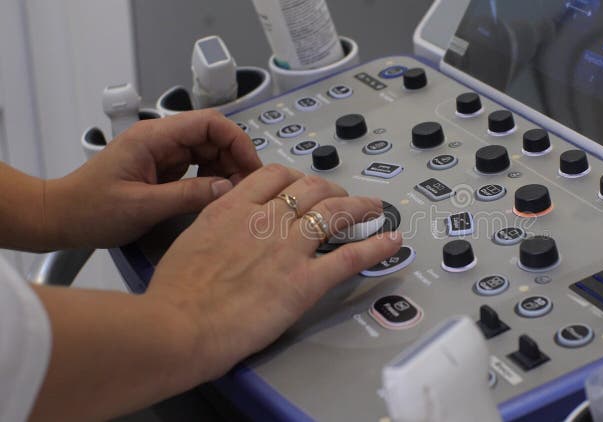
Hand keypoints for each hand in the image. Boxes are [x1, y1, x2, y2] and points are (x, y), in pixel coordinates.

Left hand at [44, 110, 261, 248]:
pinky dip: (213, 179)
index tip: (251, 167)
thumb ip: (189, 196)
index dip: (237, 141)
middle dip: (236, 158)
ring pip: (209, 151)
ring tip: (236, 194)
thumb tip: (228, 189)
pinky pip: (198, 167)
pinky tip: (219, 196)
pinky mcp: (162, 168)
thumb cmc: (90, 209)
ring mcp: (162, 153)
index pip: (210, 122)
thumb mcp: (143, 206)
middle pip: (213, 136)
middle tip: (248, 187)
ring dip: (226, 169)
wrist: (59, 217)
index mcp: (154, 137)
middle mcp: (160, 139)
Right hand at [145, 164, 402, 380]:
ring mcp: (289, 248)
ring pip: (336, 212)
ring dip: (361, 207)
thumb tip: (228, 221)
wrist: (178, 324)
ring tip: (375, 207)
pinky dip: (376, 246)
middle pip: (312, 188)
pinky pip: (350, 256)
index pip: (275, 175)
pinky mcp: (305, 280)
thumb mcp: (190, 239)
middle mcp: (266, 219)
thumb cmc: (176, 292)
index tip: (305, 186)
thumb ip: (217, 224)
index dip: (297, 178)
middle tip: (342, 198)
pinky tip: (391, 241)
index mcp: (234, 207)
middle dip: (332, 189)